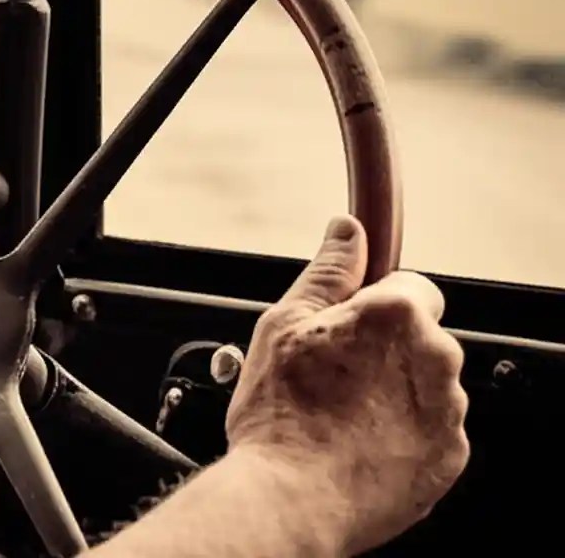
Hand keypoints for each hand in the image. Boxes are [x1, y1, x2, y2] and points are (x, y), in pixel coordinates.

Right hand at [225, 215, 468, 554]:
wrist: (291, 500)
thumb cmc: (280, 416)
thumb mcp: (284, 325)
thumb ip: (327, 272)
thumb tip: (348, 231)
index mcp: (396, 315)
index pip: (407, 287)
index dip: (370, 307)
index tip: (344, 331)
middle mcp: (436, 357)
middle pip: (419, 338)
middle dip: (383, 352)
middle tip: (331, 378)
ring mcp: (447, 410)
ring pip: (425, 385)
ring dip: (394, 393)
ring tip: (340, 418)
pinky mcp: (448, 456)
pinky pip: (429, 431)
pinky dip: (401, 435)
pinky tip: (357, 444)